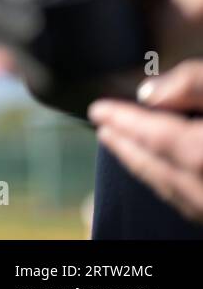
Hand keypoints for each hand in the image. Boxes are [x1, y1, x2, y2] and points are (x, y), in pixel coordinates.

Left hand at [89, 60, 202, 222]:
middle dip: (126, 146)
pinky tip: (166, 176)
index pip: (149, 135)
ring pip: (171, 190)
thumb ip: (192, 84)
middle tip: (103, 129)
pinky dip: (170, 185)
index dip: (121, 120)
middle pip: (154, 167)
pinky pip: (190, 204)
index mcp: (201, 154)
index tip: (97, 110)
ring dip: (143, 167)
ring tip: (125, 148)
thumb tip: (148, 92)